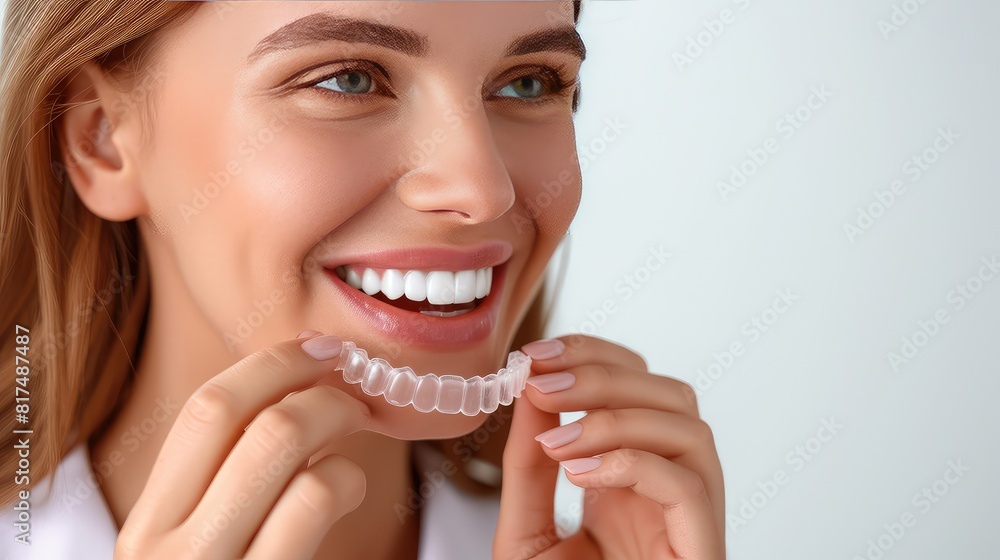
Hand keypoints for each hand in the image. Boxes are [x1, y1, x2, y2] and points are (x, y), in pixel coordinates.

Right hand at [115, 332, 370, 559]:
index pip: (202, 411)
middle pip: (233, 409)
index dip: (269, 365)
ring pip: (279, 439)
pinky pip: (316, 495)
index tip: (317, 348)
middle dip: (304, 375)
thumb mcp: (208, 550)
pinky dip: (348, 474)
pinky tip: (349, 488)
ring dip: (336, 415)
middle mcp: (167, 550)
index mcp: (149, 527)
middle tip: (351, 383)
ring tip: (357, 430)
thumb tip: (293, 389)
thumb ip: (227, 488)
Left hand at [494, 335, 725, 558]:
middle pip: (669, 395)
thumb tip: (528, 387)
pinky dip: (632, 464)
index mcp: (634, 480)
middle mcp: (671, 491)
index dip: (592, 357)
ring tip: (556, 442)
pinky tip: (580, 474)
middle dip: (600, 376)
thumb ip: (526, 467)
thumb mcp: (527, 529)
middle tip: (539, 385)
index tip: (534, 357)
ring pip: (690, 430)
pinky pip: (688, 485)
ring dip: (616, 418)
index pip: (638, 385)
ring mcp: (693, 522)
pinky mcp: (702, 552)